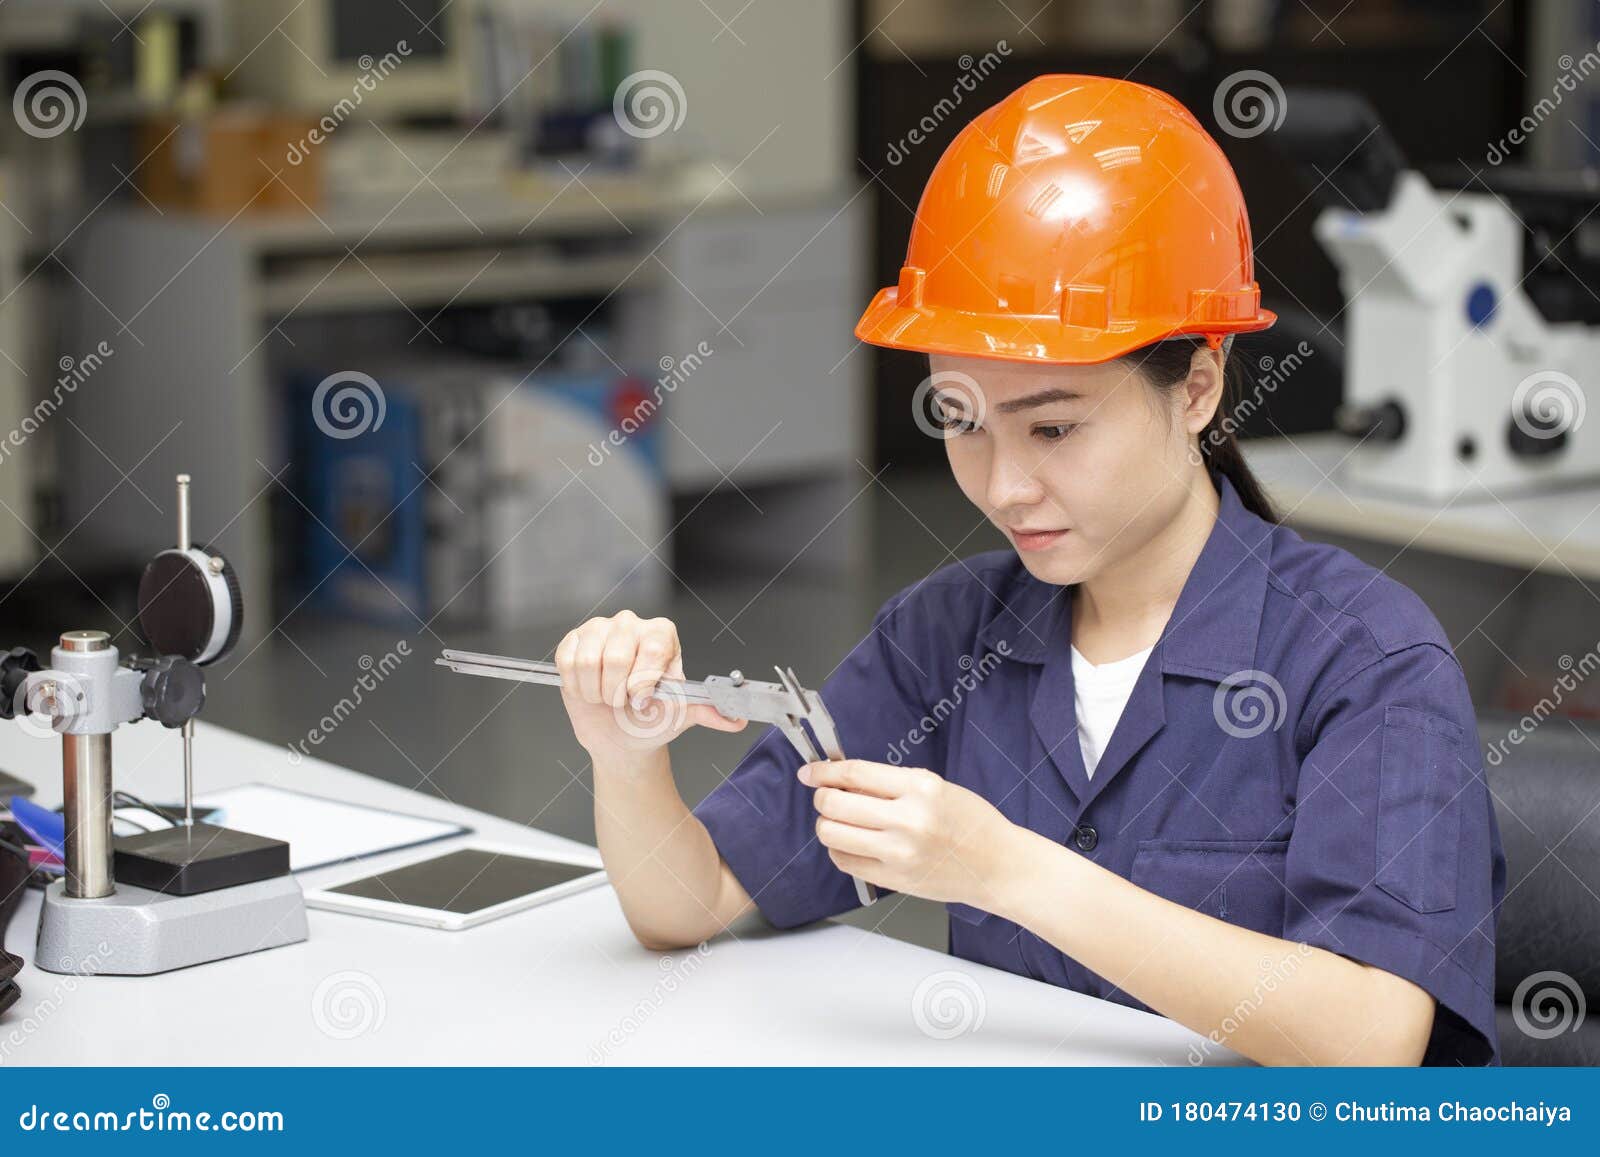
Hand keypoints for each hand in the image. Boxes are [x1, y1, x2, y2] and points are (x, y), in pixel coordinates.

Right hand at [554, 611, 747, 758]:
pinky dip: (577, 687)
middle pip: (617, 656)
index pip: (653, 648)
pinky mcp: (573, 641)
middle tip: (623, 701)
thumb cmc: (651, 719)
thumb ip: (709, 712)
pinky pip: (567, 663)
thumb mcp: (681, 716)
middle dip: (617, 692)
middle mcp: (632, 624)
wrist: (620, 735)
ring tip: (606, 697)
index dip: (643, 681)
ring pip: (589, 662)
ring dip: (596, 692)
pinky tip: (588, 689)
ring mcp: (600, 629)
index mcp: (662, 634)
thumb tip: (737, 720)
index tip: (643, 700)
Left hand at [800, 759, 1017, 910]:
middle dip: (822, 798)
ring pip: (833, 834)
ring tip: (839, 821)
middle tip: (825, 796)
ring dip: (826, 825)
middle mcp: (909, 820)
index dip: (824, 771)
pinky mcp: (895, 879)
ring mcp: (900, 853)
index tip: (810, 772)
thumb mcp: (936, 787)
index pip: (855, 774)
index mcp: (921, 788)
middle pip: (836, 805)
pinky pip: (845, 861)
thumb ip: (891, 784)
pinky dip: (839, 849)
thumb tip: (844, 780)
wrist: (998, 865)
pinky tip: (851, 842)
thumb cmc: (971, 824)